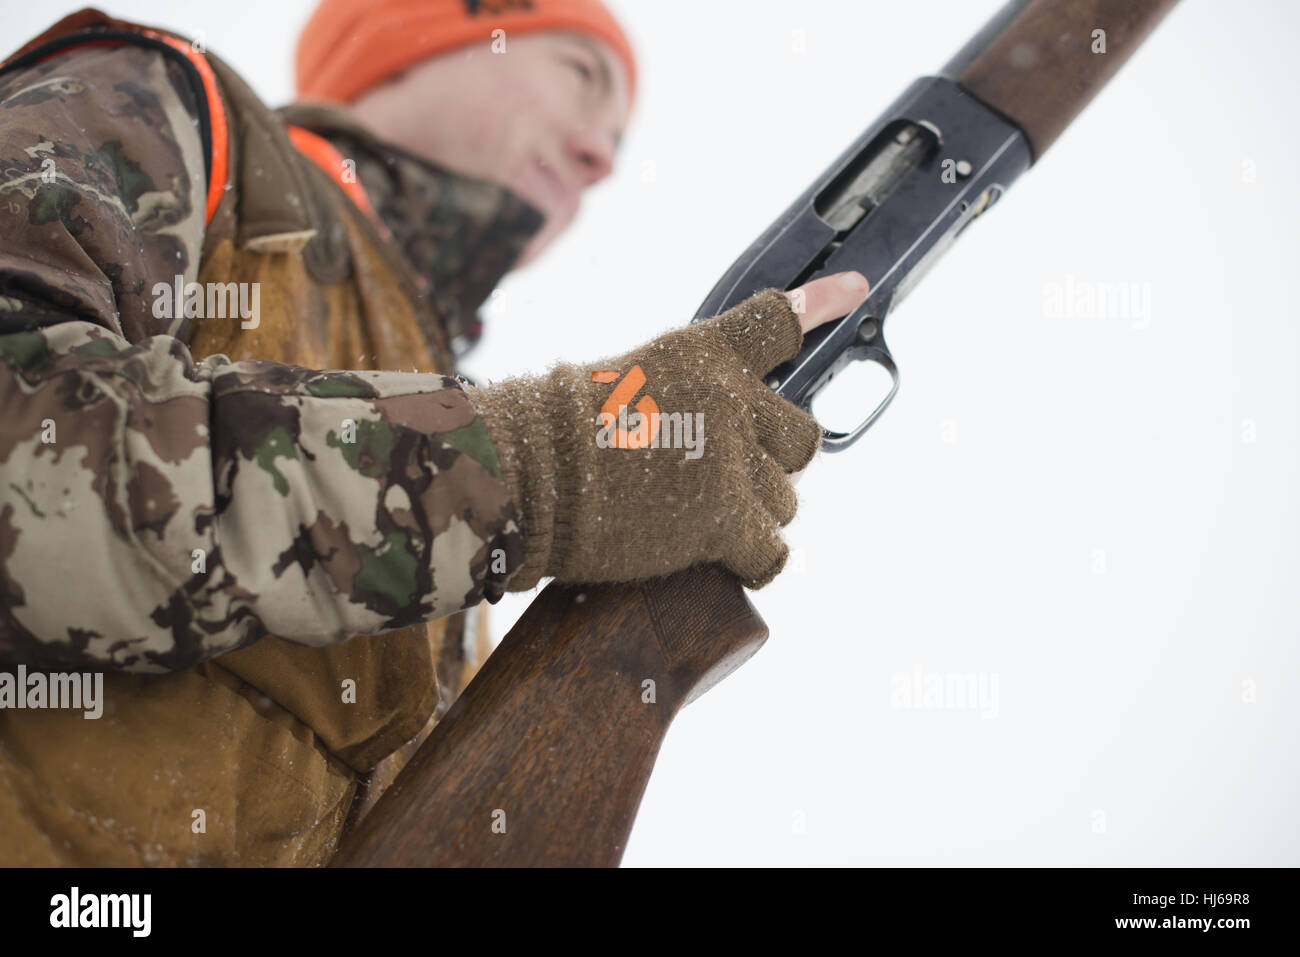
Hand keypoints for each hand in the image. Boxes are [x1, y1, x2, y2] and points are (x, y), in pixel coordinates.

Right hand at [468, 270, 869, 588]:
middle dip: (769, 464)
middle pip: (801, 440)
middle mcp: (729, 398)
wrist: (524, 472)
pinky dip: (752, 561)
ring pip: (784, 503)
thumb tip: (725, 434)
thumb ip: (686, 395)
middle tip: (718, 476)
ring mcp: (729, 458)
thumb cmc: (556, 435)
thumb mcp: (627, 382)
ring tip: (688, 518)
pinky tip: (722, 558)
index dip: (820, 303)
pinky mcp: (721, 517)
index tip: (854, 288)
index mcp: (703, 353)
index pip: (776, 322)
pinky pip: (771, 551)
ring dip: (749, 517)